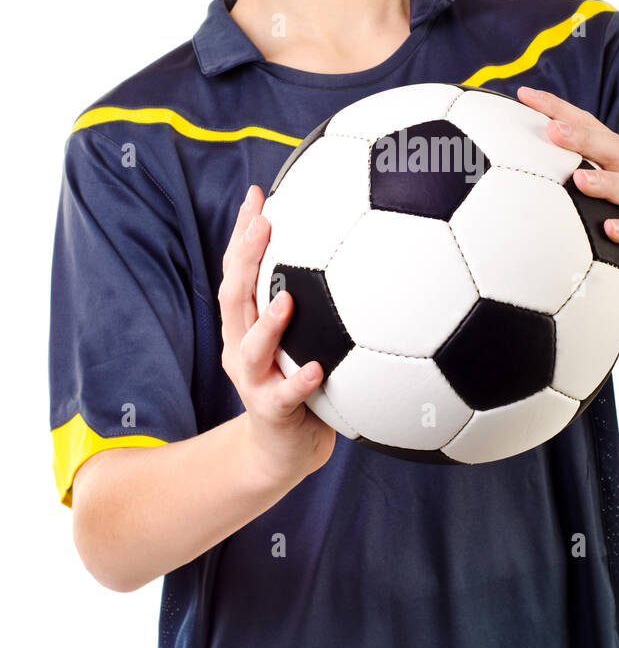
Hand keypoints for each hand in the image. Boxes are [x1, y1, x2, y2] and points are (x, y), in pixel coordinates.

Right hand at [218, 184, 335, 484]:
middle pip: (234, 297)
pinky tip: (320, 368)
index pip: (239, 270)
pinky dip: (300, 381)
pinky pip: (285, 397)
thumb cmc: (302, 386)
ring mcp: (254, 381)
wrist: (284, 453)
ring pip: (250, 348)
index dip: (243, 232)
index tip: (257, 194)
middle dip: (244, 258)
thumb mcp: (306, 339)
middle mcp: (242, 347)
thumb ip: (317, 302)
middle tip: (263, 223)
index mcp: (248, 325)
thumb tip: (355, 251)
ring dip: (267, 323)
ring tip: (287, 299)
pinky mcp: (272, 414)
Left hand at [517, 85, 618, 328]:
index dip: (558, 108)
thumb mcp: (586, 212)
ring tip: (579, 179)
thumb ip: (556, 191)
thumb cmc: (616, 243)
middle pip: (612, 148)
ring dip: (606, 182)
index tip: (523, 95)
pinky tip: (609, 230)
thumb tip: (496, 177)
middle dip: (582, 136)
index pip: (588, 127)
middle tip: (552, 130)